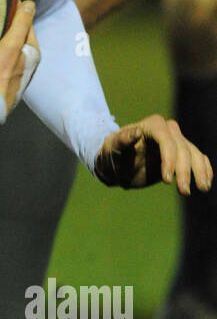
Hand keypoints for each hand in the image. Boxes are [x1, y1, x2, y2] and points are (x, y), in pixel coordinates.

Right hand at [0, 1, 39, 113]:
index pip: (27, 26)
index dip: (16, 14)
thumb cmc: (0, 74)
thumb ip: (21, 24)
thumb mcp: (11, 44)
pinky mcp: (1, 82)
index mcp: (33, 54)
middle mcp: (26, 65)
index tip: (3, 6)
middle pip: (16, 39)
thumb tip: (30, 3)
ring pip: (6, 51)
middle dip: (6, 28)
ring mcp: (14, 75)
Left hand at [95, 115, 213, 193]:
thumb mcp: (112, 148)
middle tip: (183, 192)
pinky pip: (199, 158)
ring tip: (202, 189)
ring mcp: (177, 142)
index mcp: (152, 125)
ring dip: (199, 172)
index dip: (169, 159)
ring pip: (194, 154)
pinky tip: (206, 182)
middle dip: (184, 171)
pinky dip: (205, 169)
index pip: (166, 139)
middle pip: (182, 149)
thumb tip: (135, 132)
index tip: (167, 180)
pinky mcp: (182, 154)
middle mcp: (168, 130)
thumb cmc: (112, 154)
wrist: (118, 164)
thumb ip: (122, 140)